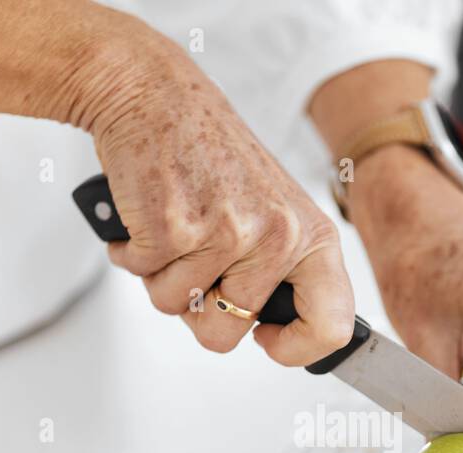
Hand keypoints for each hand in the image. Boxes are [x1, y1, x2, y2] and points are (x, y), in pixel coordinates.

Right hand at [0, 0, 354, 364]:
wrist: (153, 93)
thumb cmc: (209, 154)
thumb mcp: (273, 207)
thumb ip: (282, 269)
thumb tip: (278, 330)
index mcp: (311, 235)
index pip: (330, 326)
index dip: (295, 349)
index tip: (267, 337)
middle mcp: (276, 236)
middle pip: (226, 334)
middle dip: (196, 309)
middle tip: (194, 261)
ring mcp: (225, 234)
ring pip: (177, 309)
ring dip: (160, 276)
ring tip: (172, 225)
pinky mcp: (172, 228)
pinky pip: (141, 277)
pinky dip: (132, 252)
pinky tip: (147, 213)